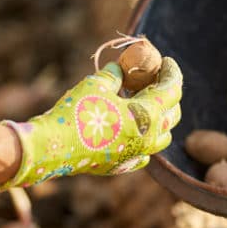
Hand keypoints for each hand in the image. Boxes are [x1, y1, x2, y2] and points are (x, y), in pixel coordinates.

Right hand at [0, 58, 181, 187]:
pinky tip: (132, 130)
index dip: (171, 72)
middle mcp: (149, 137)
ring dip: (160, 118)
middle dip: (169, 94)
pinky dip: (144, 139)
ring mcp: (138, 155)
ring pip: (163, 136)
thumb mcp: (97, 84)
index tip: (166, 61)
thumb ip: (114, 75)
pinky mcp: (124, 166)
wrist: (53, 148)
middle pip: (173, 113)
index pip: (172, 89)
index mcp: (147, 114)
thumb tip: (121, 68)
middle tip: (156, 80)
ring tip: (146, 104)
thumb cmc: (77, 112)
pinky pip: (145, 153)